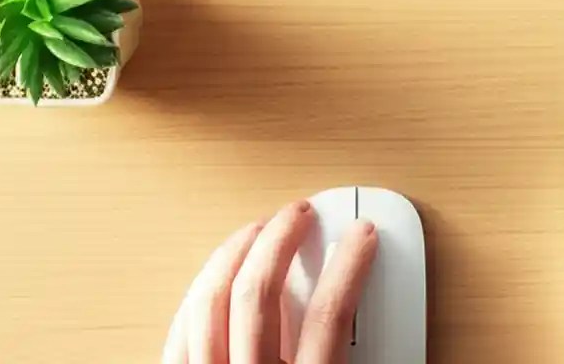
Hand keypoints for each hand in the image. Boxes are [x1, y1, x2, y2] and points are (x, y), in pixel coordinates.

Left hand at [163, 201, 378, 363]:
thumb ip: (358, 356)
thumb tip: (383, 326)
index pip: (328, 316)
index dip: (348, 266)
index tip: (361, 235)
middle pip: (257, 293)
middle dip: (280, 241)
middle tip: (301, 214)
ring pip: (210, 301)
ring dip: (234, 253)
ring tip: (257, 230)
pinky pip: (180, 331)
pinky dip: (199, 295)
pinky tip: (217, 276)